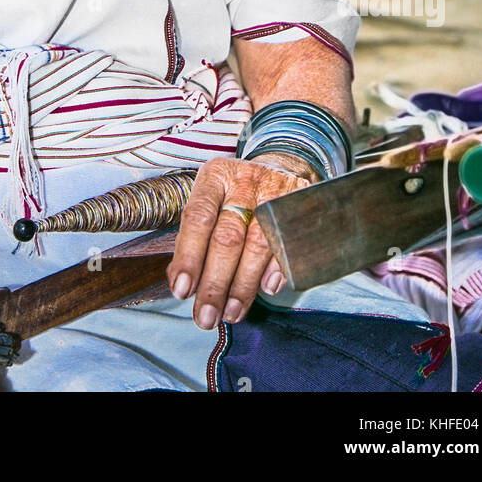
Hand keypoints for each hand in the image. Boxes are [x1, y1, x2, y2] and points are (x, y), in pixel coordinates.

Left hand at [166, 155, 313, 329]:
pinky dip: (277, 270)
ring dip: (243, 286)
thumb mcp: (212, 198)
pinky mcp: (299, 206)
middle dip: (215, 283)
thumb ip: (195, 235)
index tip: (182, 290)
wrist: (283, 165)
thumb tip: (181, 282)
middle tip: (206, 316)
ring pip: (258, 245)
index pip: (198, 217)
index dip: (189, 255)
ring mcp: (275, 193)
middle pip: (228, 237)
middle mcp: (244, 182)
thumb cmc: (237, 191)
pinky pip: (289, 244)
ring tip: (231, 313)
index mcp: (215, 177)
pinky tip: (266, 290)